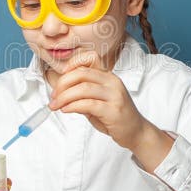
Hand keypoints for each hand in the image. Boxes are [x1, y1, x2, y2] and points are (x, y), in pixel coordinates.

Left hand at [49, 50, 172, 171]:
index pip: (90, 57)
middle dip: (62, 84)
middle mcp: (113, 82)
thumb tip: (59, 91)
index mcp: (108, 76)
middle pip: (82, 73)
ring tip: (55, 105)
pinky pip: (88, 104)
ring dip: (64, 97)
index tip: (60, 77)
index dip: (73, 63)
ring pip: (83, 88)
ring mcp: (115, 95)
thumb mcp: (97, 101)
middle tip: (53, 96)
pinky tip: (66, 110)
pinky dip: (73, 106)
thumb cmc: (115, 116)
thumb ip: (82, 95)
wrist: (136, 132)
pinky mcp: (113, 110)